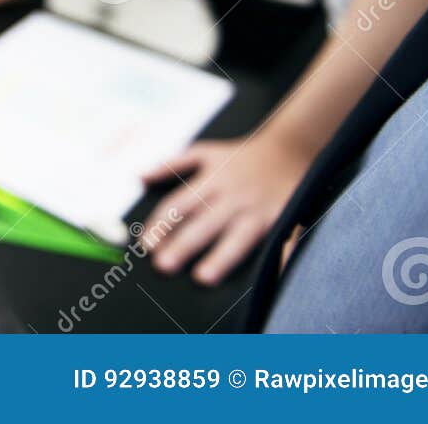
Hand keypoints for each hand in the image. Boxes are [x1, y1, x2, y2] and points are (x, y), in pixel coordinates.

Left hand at [139, 135, 313, 285]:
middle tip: (163, 266)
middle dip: (182, 245)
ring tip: (203, 277)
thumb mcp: (203, 152)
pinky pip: (282, 242)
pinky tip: (269, 278)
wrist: (287, 150)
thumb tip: (139, 177)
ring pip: (237, 238)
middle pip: (203, 224)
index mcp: (211, 182)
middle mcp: (232, 198)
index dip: (161, 224)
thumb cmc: (240, 156)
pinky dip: (279, 259)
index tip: (146, 243)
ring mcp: (257, 212)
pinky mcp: (283, 220)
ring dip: (220, 258)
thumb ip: (170, 165)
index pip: (179, 205)